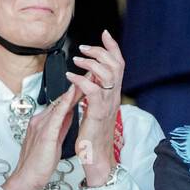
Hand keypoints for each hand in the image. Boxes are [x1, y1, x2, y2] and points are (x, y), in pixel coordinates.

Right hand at [5, 88, 76, 189]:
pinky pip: (57, 114)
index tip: (86, 83)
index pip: (60, 104)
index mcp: (42, 123)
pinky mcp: (44, 132)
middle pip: (60, 101)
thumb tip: (70, 114)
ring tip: (85, 78)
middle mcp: (40, 120)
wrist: (27, 178)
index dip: (73, 93)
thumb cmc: (39, 164)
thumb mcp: (53, 141)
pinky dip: (65, 102)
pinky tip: (73, 94)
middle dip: (75, 87)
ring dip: (73, 90)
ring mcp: (41, 125)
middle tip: (89, 74)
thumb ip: (60, 126)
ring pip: (59, 104)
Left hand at [67, 29, 124, 185]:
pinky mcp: (98, 114)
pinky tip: (71, 76)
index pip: (118, 64)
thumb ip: (94, 91)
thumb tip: (89, 76)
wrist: (95, 157)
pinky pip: (93, 92)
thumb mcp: (94, 108)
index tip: (105, 33)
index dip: (112, 47)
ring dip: (92, 63)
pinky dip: (82, 81)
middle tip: (84, 47)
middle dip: (101, 51)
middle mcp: (114, 96)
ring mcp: (108, 105)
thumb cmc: (92, 134)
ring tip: (77, 59)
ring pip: (109, 75)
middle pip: (117, 65)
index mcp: (112, 93)